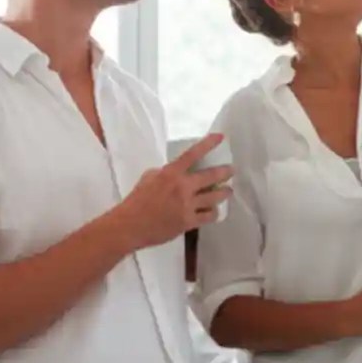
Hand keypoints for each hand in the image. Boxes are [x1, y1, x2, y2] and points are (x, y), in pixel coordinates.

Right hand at [112, 133, 233, 252]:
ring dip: (224, 192)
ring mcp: (187, 205)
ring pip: (215, 197)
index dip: (208, 143)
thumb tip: (177, 171)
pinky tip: (215, 211)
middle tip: (232, 170)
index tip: (220, 137)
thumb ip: (165, 172)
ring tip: (228, 191)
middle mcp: (183, 187)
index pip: (193, 154)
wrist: (130, 226)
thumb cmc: (136, 200)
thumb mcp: (148, 177)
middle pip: (211, 176)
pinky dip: (214, 213)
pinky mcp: (189, 222)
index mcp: (171, 173)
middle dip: (225, 172)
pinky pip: (209, 216)